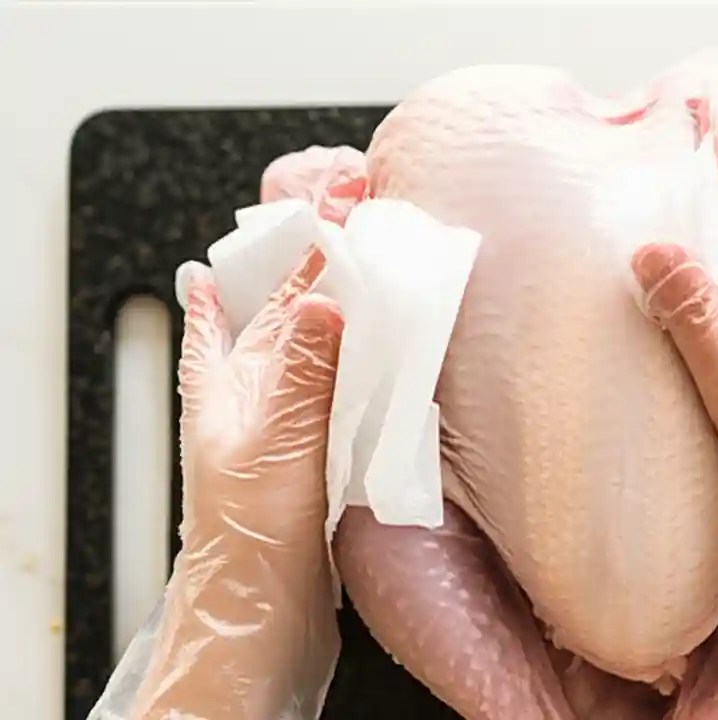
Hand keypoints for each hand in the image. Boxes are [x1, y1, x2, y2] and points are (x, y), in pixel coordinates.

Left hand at [177, 247, 340, 556]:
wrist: (260, 617)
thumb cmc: (250, 539)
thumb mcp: (279, 445)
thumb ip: (303, 375)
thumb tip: (324, 303)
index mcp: (227, 394)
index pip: (250, 310)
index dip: (276, 268)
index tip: (312, 227)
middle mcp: (248, 411)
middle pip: (274, 330)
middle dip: (298, 288)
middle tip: (329, 246)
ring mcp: (278, 441)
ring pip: (303, 366)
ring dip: (321, 329)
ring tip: (338, 295)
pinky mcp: (312, 471)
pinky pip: (332, 411)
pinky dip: (346, 388)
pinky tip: (364, 383)